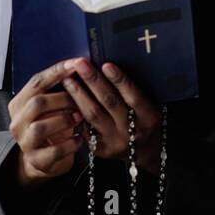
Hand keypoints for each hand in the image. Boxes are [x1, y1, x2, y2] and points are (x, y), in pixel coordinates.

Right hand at [7, 60, 82, 188]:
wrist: (41, 160)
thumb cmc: (49, 126)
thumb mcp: (49, 107)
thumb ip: (56, 89)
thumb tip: (78, 66)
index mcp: (19, 103)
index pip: (36, 82)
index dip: (57, 72)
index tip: (77, 64)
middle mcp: (17, 122)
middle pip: (37, 103)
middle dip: (63, 99)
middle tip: (80, 101)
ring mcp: (25, 143)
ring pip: (41, 127)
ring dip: (64, 120)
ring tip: (79, 118)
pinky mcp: (37, 160)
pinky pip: (54, 150)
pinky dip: (70, 143)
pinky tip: (80, 138)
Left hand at [61, 58, 160, 175]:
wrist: (145, 151)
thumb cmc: (144, 120)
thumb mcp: (150, 106)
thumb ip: (132, 91)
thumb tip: (107, 66)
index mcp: (149, 119)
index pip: (134, 97)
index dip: (120, 81)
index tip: (106, 64)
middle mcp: (131, 132)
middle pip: (110, 103)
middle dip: (93, 81)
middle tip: (80, 63)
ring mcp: (114, 142)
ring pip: (93, 115)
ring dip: (78, 94)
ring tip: (68, 78)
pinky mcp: (100, 149)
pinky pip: (84, 127)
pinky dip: (74, 110)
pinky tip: (64, 98)